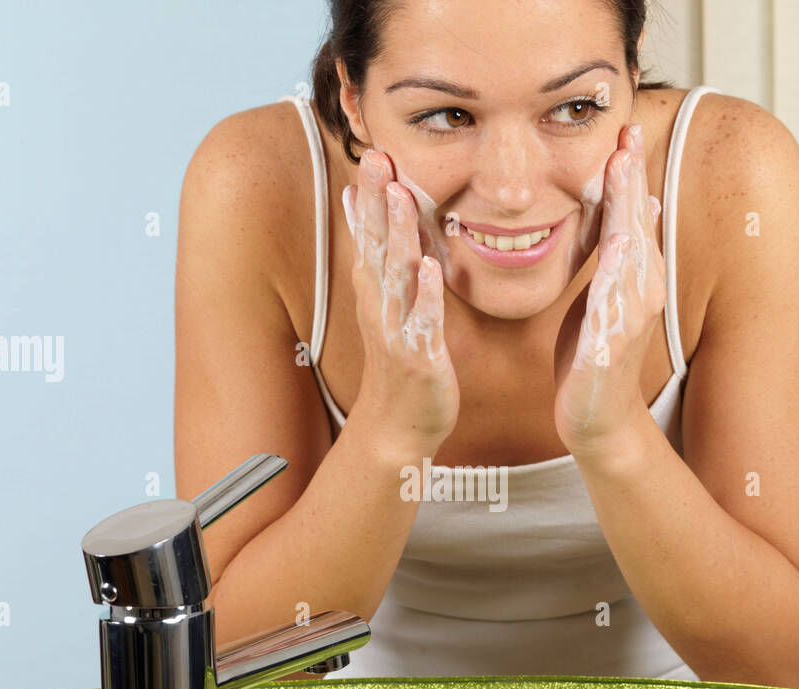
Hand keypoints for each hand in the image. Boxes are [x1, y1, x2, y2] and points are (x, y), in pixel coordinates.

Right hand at [343, 148, 459, 453]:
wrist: (398, 428)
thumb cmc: (401, 366)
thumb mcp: (390, 309)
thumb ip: (385, 266)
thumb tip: (374, 225)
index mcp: (378, 292)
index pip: (369, 235)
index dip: (368, 194)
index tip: (370, 150)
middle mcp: (381, 305)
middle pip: (376, 244)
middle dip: (375, 199)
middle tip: (374, 154)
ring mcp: (397, 330)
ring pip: (396, 275)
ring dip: (397, 234)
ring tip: (398, 194)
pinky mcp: (418, 356)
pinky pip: (423, 321)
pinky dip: (425, 295)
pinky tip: (430, 268)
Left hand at [553, 124, 665, 456]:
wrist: (595, 417)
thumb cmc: (590, 362)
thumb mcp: (598, 299)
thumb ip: (608, 262)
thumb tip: (625, 222)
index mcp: (633, 277)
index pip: (632, 215)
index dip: (627, 176)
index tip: (620, 135)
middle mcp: (641, 288)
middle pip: (638, 221)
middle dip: (633, 175)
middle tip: (627, 130)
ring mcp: (633, 311)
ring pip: (633, 245)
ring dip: (629, 204)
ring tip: (623, 164)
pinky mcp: (616, 335)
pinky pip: (616, 289)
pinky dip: (616, 258)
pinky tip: (618, 234)